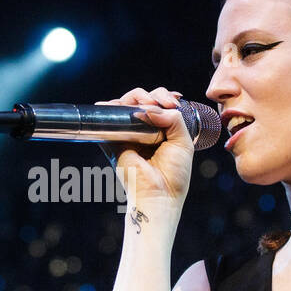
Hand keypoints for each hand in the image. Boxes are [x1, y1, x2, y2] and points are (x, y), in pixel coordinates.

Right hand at [94, 86, 194, 211]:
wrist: (158, 195)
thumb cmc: (174, 175)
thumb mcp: (183, 142)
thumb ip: (174, 119)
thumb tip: (150, 107)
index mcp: (162, 130)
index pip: (160, 103)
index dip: (164, 97)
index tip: (173, 102)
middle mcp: (144, 130)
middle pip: (142, 99)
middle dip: (151, 95)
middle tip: (160, 104)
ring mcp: (128, 134)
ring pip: (125, 104)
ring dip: (134, 97)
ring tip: (145, 105)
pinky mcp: (113, 141)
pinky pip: (107, 119)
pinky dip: (109, 108)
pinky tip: (118, 106)